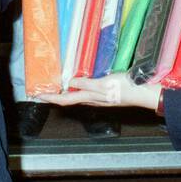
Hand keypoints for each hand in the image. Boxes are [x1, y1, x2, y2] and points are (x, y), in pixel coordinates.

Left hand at [36, 74, 159, 109]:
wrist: (142, 94)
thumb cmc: (124, 88)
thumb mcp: (104, 84)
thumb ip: (87, 84)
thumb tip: (71, 82)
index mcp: (90, 97)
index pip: (65, 99)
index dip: (51, 98)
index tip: (38, 96)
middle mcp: (92, 100)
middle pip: (68, 99)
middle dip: (55, 96)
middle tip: (43, 92)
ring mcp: (98, 98)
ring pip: (76, 97)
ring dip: (64, 93)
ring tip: (56, 87)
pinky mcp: (104, 93)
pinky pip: (85, 93)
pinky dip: (76, 89)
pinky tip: (78, 83)